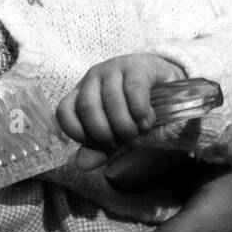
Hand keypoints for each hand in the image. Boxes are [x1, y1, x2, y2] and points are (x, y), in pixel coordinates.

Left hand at [57, 53, 184, 157]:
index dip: (79, 133)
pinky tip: (147, 120)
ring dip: (125, 124)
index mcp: (81, 94)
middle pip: (87, 107)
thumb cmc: (135, 112)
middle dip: (104, 132)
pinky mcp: (136, 66)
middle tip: (122, 141)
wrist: (167, 85)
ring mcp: (113, 68)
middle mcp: (92, 79)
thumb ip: (98, 149)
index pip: (64, 112)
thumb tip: (80, 165)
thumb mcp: (116, 134)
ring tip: (138, 133)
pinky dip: (140, 111)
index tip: (101, 144)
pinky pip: (133, 90)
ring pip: (110, 99)